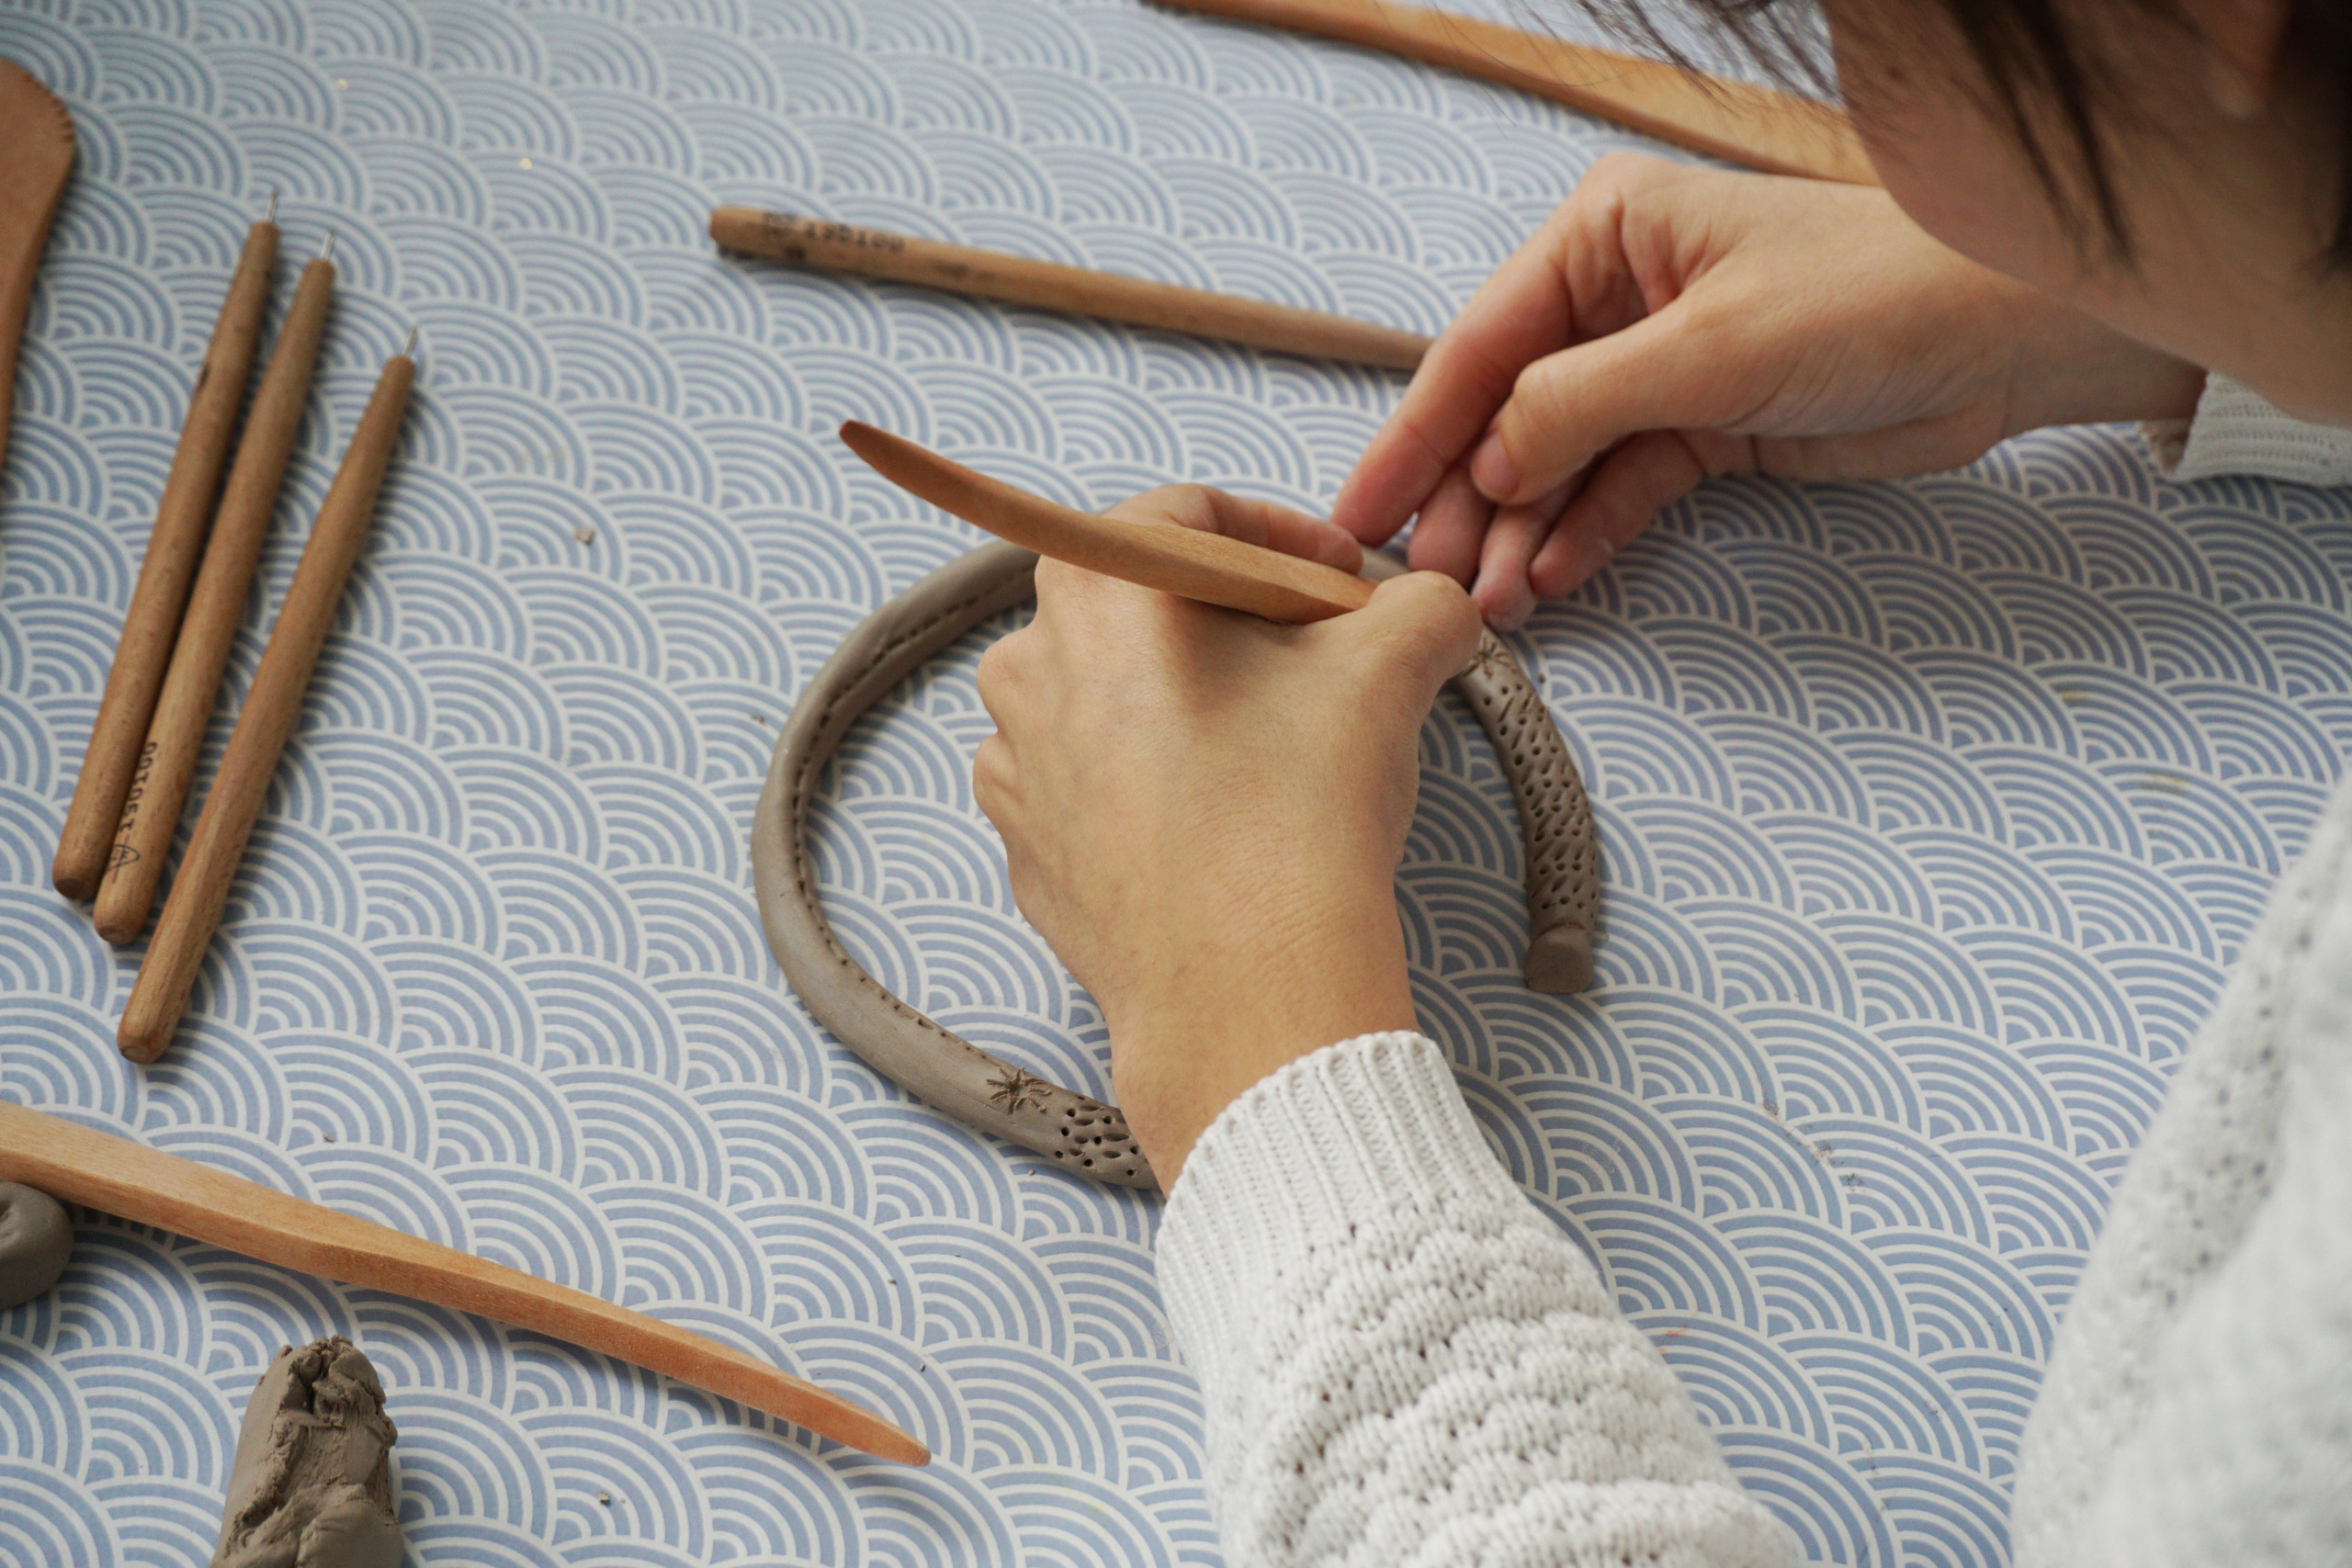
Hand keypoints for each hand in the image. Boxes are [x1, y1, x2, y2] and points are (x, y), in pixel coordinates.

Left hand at [974, 486, 1480, 1181]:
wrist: (1244, 998)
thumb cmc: (1296, 814)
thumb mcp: (1387, 672)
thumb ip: (1419, 607)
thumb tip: (1429, 606)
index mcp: (1094, 590)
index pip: (1190, 516)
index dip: (1284, 533)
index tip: (1344, 578)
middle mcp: (1026, 666)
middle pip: (1144, 605)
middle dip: (1241, 619)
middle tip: (1325, 658)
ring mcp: (1016, 767)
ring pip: (1114, 695)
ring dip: (1194, 699)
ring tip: (1281, 743)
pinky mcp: (1027, 851)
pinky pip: (1095, 783)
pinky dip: (1156, 780)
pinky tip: (1228, 817)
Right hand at [1333, 153, 2205, 626]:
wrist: (2006, 335)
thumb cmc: (1867, 297)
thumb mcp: (1704, 346)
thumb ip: (1578, 406)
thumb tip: (1485, 466)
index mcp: (1602, 238)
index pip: (1479, 349)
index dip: (1413, 438)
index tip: (1358, 516)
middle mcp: (1615, 298)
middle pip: (1507, 415)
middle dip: (1465, 504)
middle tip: (1420, 588)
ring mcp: (1657, 368)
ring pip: (1558, 464)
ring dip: (1523, 534)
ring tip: (1490, 608)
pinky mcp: (1702, 429)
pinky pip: (1619, 491)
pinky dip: (1584, 537)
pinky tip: (1551, 583)